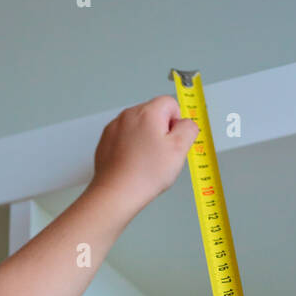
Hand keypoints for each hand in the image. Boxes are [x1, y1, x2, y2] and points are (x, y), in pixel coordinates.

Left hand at [92, 96, 198, 215]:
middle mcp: (128, 115)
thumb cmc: (144, 174)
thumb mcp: (180, 149)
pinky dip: (131, 147)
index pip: (170, 103)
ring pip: (139, 126)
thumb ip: (189, 129)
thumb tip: (187, 123)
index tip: (172, 140)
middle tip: (160, 154)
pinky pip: (124, 137)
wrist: (116, 192)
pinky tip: (134, 163)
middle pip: (154, 113)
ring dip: (146, 139)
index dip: (176, 122)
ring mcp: (114, 127)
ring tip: (146, 161)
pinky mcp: (106, 140)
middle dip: (161, 130)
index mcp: (148, 112)